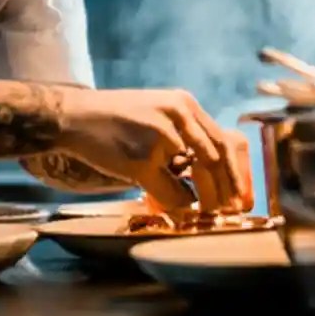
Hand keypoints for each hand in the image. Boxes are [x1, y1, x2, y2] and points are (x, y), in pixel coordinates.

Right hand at [57, 89, 252, 212]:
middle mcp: (178, 114)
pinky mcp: (143, 159)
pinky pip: (172, 190)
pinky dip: (179, 204)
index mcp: (183, 104)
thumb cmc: (113, 120)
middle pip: (218, 155)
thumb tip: (204, 170)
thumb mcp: (154, 113)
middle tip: (230, 209)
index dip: (235, 170)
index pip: (223, 139)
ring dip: (207, 197)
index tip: (240, 193)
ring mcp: (160, 135)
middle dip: (228, 188)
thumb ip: (180, 135)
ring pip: (199, 172)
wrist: (74, 117)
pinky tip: (177, 209)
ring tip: (208, 212)